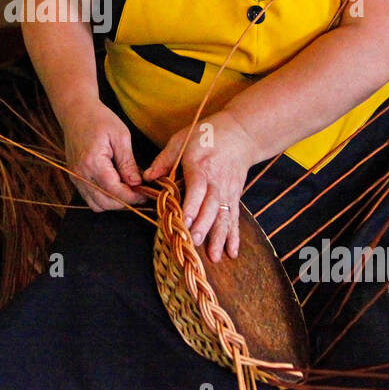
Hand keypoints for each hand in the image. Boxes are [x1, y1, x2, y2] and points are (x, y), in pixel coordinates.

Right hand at [60, 101, 144, 210]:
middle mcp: (81, 174)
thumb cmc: (99, 119)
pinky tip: (115, 188)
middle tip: (141, 194)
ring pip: (96, 205)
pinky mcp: (74, 177)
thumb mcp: (121, 136)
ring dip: (114, 203)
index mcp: (93, 163)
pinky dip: (103, 198)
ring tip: (128, 191)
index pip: (115, 191)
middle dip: (125, 203)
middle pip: (105, 203)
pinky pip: (89, 198)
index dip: (132, 197)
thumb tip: (137, 184)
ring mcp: (75, 177)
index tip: (146, 195)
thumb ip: (128, 163)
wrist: (76, 112)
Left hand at [143, 112, 261, 261]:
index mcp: (201, 166)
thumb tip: (147, 177)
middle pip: (211, 206)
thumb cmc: (208, 134)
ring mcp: (228, 190)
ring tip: (214, 256)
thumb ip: (164, 159)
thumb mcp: (182, 139)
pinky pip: (235, 218)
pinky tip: (232, 253)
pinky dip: (234, 236)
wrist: (241, 133)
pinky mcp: (235, 197)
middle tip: (194, 242)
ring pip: (225, 216)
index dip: (191, 205)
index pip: (197, 188)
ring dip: (219, 237)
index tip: (183, 221)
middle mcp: (217, 181)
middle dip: (203, 226)